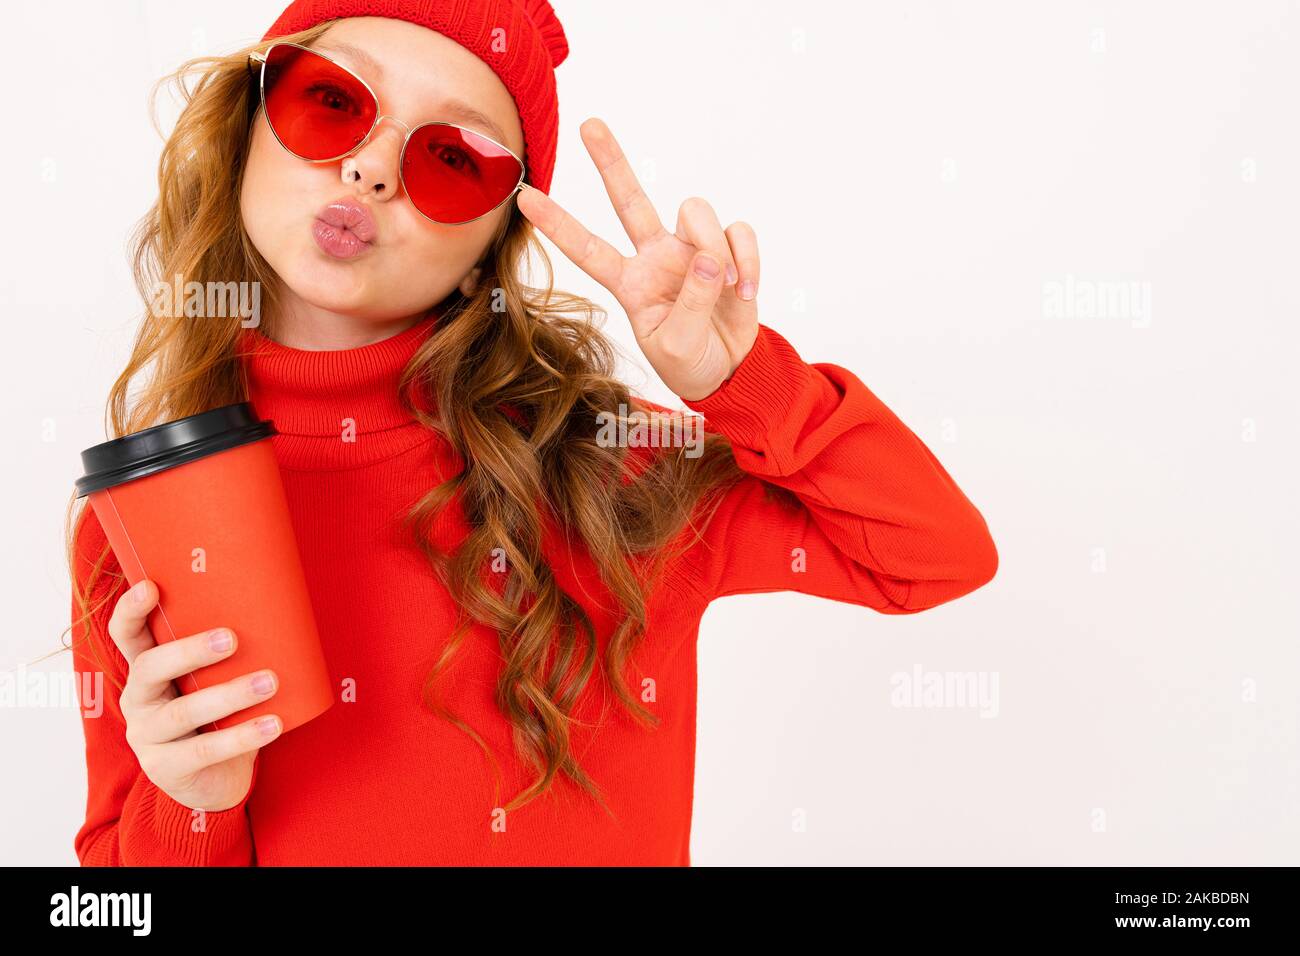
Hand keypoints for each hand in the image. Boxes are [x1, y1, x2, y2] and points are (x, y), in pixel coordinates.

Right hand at [106, 579, 280, 812]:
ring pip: (183, 712)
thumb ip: (228, 652)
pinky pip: (205, 750)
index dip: (131, 611)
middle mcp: (138, 700)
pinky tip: (273, 724)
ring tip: (269, 682)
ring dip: (229, 694)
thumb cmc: (220, 714)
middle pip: (150, 669)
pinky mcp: (167, 768)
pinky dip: (243, 736)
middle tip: (231, 638)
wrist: (215, 780)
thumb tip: (280, 607)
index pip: (126, 635)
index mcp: (147, 670)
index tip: (150, 586)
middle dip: (189, 651)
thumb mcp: (216, 679)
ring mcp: (147, 736)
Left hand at [517, 117, 760, 401]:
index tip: (525, 197)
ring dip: (716, 246)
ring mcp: (691, 251)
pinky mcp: (728, 249)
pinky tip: (747, 292)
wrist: (730, 369)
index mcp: (630, 284)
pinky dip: (749, 261)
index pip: (588, 250)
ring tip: (727, 287)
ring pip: (696, 212)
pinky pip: (739, 232)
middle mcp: (655, 258)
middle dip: (611, 162)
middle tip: (589, 124)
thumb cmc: (691, 362)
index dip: (558, 225)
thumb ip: (692, 304)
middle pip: (629, 200)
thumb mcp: (679, 346)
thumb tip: (710, 260)